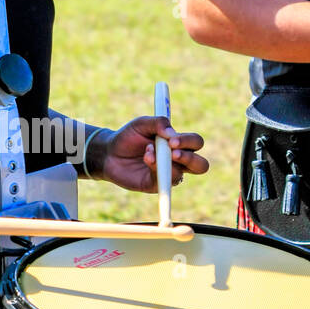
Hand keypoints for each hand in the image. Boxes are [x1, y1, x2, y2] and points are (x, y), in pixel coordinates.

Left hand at [89, 117, 208, 192]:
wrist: (109, 152)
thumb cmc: (128, 137)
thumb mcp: (141, 124)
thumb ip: (158, 123)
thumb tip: (171, 132)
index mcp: (178, 144)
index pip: (196, 143)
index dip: (189, 142)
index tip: (172, 139)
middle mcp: (177, 161)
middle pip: (201, 165)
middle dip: (190, 159)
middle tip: (173, 152)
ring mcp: (167, 175)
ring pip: (181, 176)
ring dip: (166, 163)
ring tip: (149, 153)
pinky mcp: (155, 185)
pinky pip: (164, 183)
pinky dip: (155, 169)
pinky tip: (146, 159)